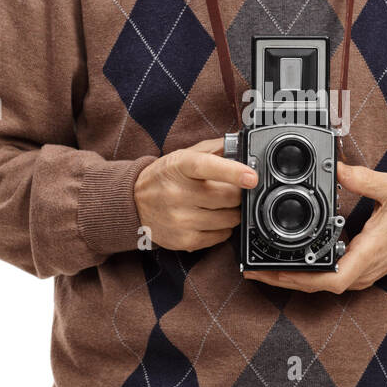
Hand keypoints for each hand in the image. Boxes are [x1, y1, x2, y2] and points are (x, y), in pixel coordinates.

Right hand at [133, 136, 256, 250]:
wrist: (133, 202)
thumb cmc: (165, 176)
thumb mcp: (184, 155)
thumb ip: (214, 148)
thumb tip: (243, 146)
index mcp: (180, 166)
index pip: (208, 167)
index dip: (233, 171)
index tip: (252, 177)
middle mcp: (178, 193)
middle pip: (229, 196)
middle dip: (238, 193)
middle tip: (233, 190)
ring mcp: (180, 219)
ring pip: (229, 218)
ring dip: (233, 212)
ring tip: (220, 205)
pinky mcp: (184, 240)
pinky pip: (221, 236)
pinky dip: (224, 228)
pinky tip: (211, 218)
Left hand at [243, 160, 386, 293]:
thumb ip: (365, 178)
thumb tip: (339, 168)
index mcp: (367, 254)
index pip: (333, 280)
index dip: (303, 278)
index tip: (277, 271)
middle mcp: (361, 271)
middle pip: (317, 287)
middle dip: (284, 280)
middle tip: (254, 271)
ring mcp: (359, 274)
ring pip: (319, 286)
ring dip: (291, 279)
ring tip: (261, 269)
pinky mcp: (356, 271)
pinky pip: (326, 279)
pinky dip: (304, 274)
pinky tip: (286, 265)